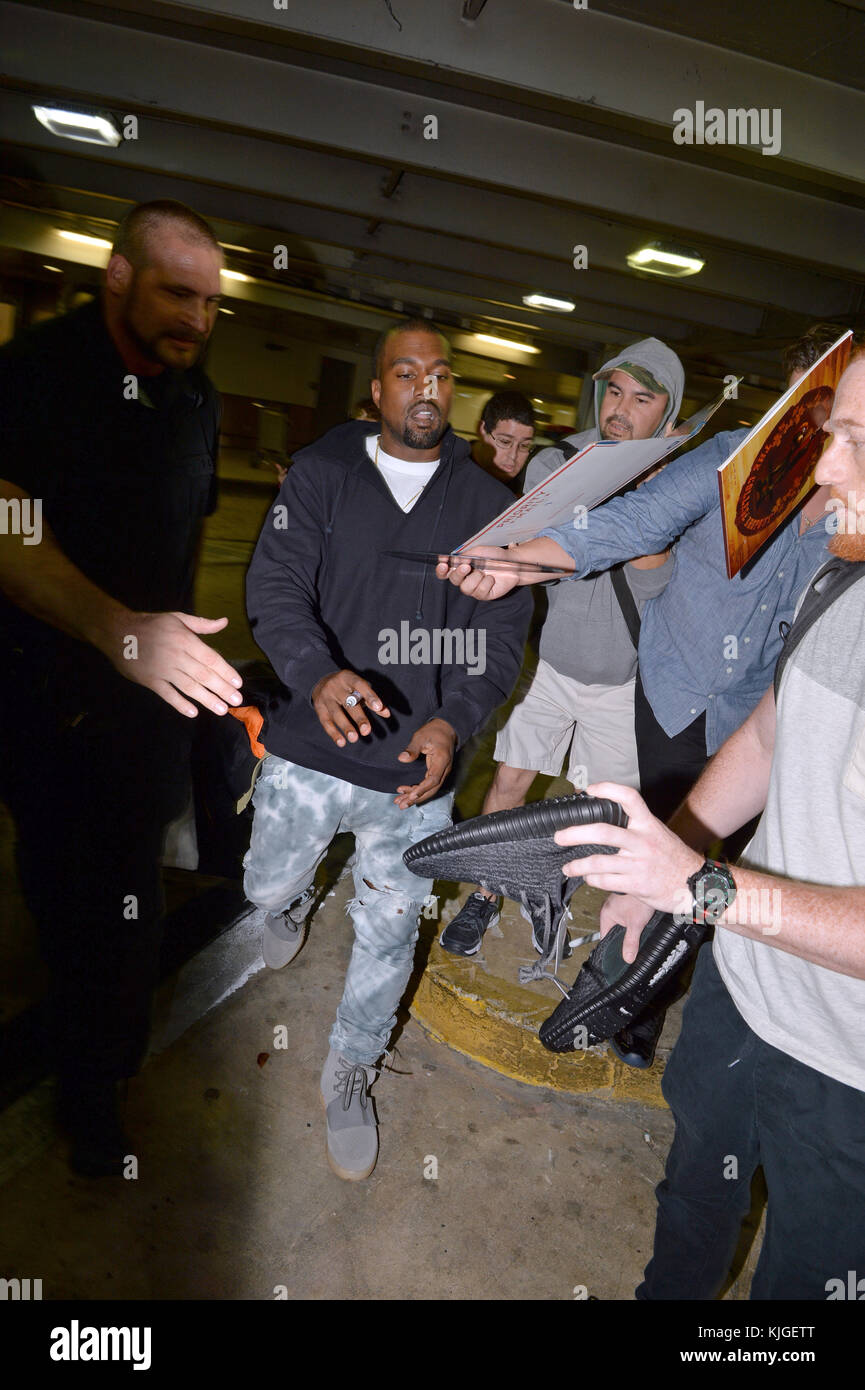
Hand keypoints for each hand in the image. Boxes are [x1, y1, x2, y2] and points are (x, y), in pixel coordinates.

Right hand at [106, 611, 242, 717]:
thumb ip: (201, 624)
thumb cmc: (150, 624)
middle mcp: (176, 656)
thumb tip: (224, 622)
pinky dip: (180, 704)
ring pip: (189, 687)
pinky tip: (193, 712)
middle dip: (222, 689)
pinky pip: (167, 695)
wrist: (117, 632)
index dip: (226, 671)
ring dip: (207, 700)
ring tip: (221, 709)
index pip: (211, 658)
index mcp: (184, 640)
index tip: (238, 683)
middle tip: (236, 701)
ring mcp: (163, 670)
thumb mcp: (176, 618)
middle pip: (203, 675)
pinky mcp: (151, 681)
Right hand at [311, 669, 390, 746]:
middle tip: (366, 731)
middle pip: (348, 703)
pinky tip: (342, 743)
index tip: (378, 707)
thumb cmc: (347, 687)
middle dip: (358, 717)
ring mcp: (325, 697)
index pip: (360, 685)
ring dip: (345, 727)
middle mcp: (335, 686)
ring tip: (354, 739)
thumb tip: (386, 713)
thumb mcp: (359, 689)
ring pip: (336, 713)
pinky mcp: (319, 708)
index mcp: (348, 677)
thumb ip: (372, 701)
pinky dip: (333, 733)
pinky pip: (326, 722)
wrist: (321, 682)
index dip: (370, 696)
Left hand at [394, 718, 455, 807]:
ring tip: (400, 802)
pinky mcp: (437, 772)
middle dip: (417, 798)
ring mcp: (441, 772)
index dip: (422, 789)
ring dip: (415, 797)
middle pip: (431, 789)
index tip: (411, 795)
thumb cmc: (434, 731)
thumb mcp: (421, 737)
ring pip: (430, 789)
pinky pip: (428, 785)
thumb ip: (412, 749)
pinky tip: (406, 793)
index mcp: (442, 760)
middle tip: (401, 804)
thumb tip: (402, 758)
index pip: (433, 779)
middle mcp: (444, 769)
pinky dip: (417, 790)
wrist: (446, 729)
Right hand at [434, 546, 519, 600]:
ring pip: (466, 588)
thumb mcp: (479, 551)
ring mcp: (475, 588)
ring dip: (475, 578)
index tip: (443, 564)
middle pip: (453, 580)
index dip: (441, 570)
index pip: (445, 572)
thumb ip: (466, 555)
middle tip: (467, 566)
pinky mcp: (485, 595)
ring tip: (484, 572)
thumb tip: (453, 560)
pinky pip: (479, 593)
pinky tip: (492, 579)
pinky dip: (486, 583)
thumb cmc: (495, 556)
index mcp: (461, 568)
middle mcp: (466, 579)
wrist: (513, 563)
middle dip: (459, 573)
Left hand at [553, 781, 702, 925]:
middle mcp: (642, 841)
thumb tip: (602, 820)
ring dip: (577, 865)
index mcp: (649, 824)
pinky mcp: (637, 884)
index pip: (629, 798)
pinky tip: (590, 879)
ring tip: (568, 867)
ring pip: (598, 862)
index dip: (607, 789)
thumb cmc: (673, 858)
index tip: (589, 790)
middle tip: (559, 836)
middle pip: (602, 831)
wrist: (696, 884)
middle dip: (575, 833)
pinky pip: (605, 881)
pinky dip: (592, 880)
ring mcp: (639, 863)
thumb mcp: (658, 834)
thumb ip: (635, 827)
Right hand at [598, 893, 654, 964]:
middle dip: (621, 937)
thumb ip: (630, 942)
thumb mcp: (636, 924)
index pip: (603, 937)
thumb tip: (627, 957)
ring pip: (619, 920)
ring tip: (636, 928)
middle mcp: (608, 907)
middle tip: (631, 942)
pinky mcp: (625, 899)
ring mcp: (616, 902)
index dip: (610, 947)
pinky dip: (631, 917)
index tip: (616, 954)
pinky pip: (625, 913)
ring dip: (626, 925)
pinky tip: (639, 917)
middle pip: (612, 929)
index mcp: (606, 914)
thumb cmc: (639, 898)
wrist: (650, 878)